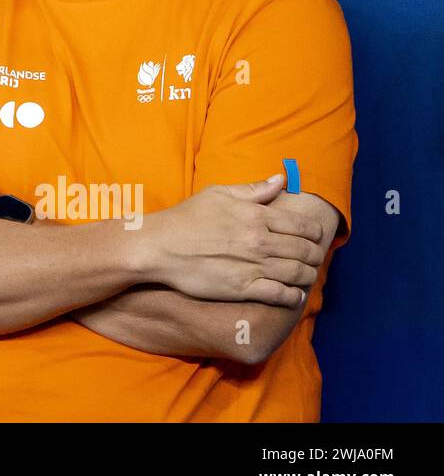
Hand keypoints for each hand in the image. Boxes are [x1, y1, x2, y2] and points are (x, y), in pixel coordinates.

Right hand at [141, 175, 325, 306]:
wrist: (159, 247)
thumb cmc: (186, 218)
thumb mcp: (218, 194)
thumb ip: (253, 189)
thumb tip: (282, 180)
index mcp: (257, 216)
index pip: (303, 226)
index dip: (315, 233)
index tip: (315, 237)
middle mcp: (260, 241)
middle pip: (305, 251)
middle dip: (314, 255)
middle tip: (312, 258)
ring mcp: (253, 266)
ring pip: (298, 274)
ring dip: (308, 276)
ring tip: (306, 276)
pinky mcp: (243, 288)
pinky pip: (280, 295)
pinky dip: (293, 296)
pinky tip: (293, 294)